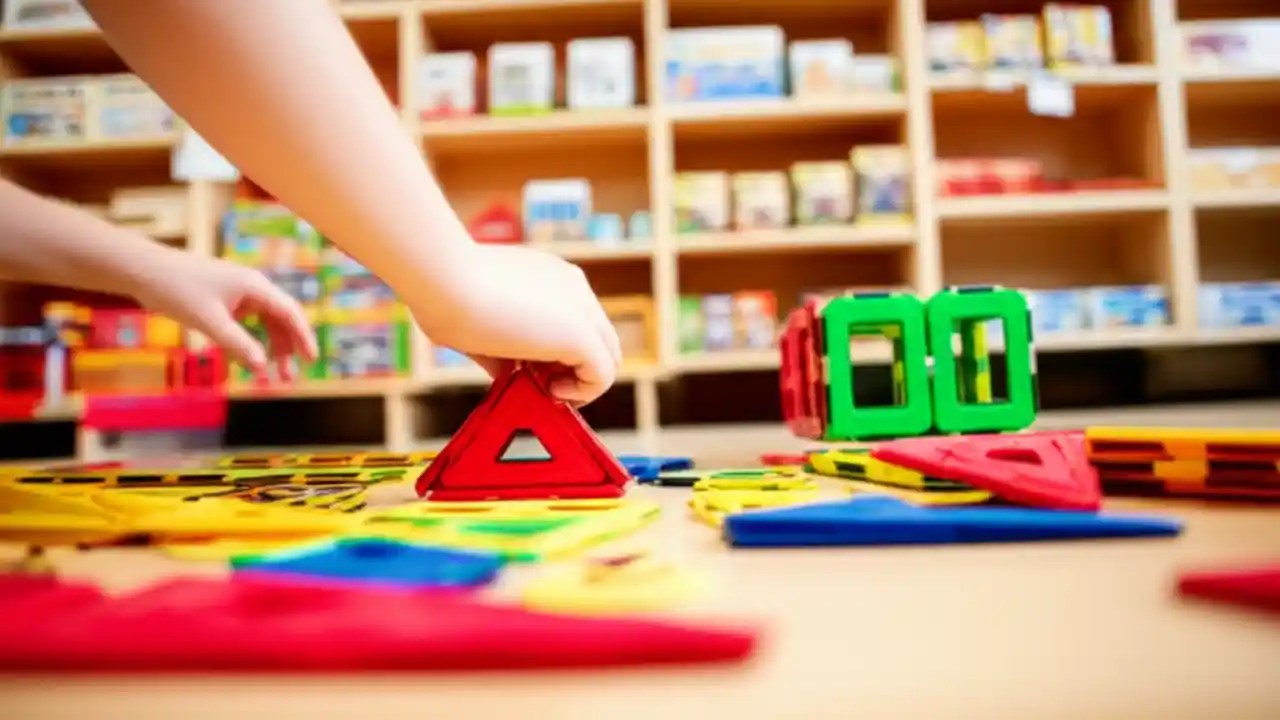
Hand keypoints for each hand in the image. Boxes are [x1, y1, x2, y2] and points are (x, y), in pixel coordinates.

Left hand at [126, 249, 317, 379]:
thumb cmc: (177, 290)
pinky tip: (244, 359)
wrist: (143, 270)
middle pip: (280, 319)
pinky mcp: (223, 298)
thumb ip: (238, 345)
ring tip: (266, 375)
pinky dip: (249, 341)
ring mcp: (237, 292)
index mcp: (255, 286)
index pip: (290, 313)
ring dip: (268, 348)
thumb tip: (261, 368)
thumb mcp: (209, 322)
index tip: (311, 361)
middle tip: (288, 378)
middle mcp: (251, 287)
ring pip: (263, 322)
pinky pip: (245, 322)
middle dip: (286, 349)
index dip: (304, 337)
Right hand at [411, 243, 621, 404]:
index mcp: (551, 277)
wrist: (445, 279)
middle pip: (600, 338)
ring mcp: (582, 308)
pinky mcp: (581, 334)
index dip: (558, 351)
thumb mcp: (477, 322)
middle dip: (573, 367)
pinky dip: (583, 392)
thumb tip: (507, 374)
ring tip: (544, 390)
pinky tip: (550, 392)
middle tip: (539, 384)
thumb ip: (501, 348)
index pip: (577, 319)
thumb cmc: (445, 295)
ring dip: (580, 382)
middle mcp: (574, 287)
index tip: (528, 367)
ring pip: (608, 356)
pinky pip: (604, 375)